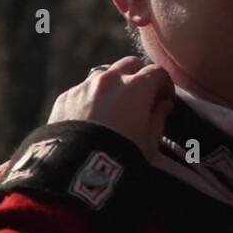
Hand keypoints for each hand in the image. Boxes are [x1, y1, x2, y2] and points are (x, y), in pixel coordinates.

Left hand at [47, 56, 173, 160]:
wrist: (79, 168)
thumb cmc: (122, 155)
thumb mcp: (150, 141)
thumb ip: (159, 117)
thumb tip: (163, 104)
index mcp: (136, 87)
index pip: (157, 72)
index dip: (165, 84)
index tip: (165, 98)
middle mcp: (110, 79)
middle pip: (130, 64)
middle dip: (140, 76)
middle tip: (142, 96)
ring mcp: (85, 86)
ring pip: (105, 73)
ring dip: (114, 83)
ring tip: (115, 104)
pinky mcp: (66, 97)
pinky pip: (83, 90)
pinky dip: (92, 97)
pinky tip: (92, 116)